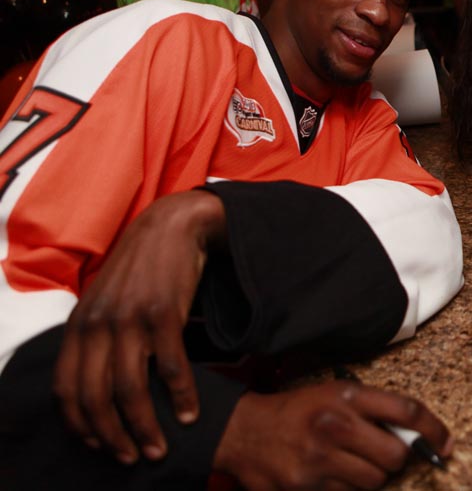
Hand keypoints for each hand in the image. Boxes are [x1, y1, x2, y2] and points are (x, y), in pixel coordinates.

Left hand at [53, 190, 225, 464]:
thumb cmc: (142, 269)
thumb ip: (97, 335)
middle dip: (113, 436)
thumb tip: (100, 381)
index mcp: (79, 324)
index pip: (67, 390)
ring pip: (130, 388)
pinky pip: (170, 367)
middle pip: (96, 397)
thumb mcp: (106, 299)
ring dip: (145, 426)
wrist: (174, 227)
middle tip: (133, 458)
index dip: (81, 425)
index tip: (100, 446)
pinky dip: (181, 396)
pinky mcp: (164, 313)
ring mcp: (130, 319)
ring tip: (159, 448)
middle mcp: (98, 324)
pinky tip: (190, 414)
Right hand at [214, 380, 452, 489]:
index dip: (434, 429)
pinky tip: (328, 475)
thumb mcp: (335, 396)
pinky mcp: (305, 487)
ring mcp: (319, 459)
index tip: (445, 443)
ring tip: (347, 462)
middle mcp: (335, 426)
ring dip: (369, 476)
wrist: (244, 431)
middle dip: (395, 459)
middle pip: (395, 456)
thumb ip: (373, 411)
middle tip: (378, 453)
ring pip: (374, 482)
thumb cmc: (297, 412)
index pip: (406, 411)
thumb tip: (416, 437)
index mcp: (347, 397)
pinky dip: (345, 489)